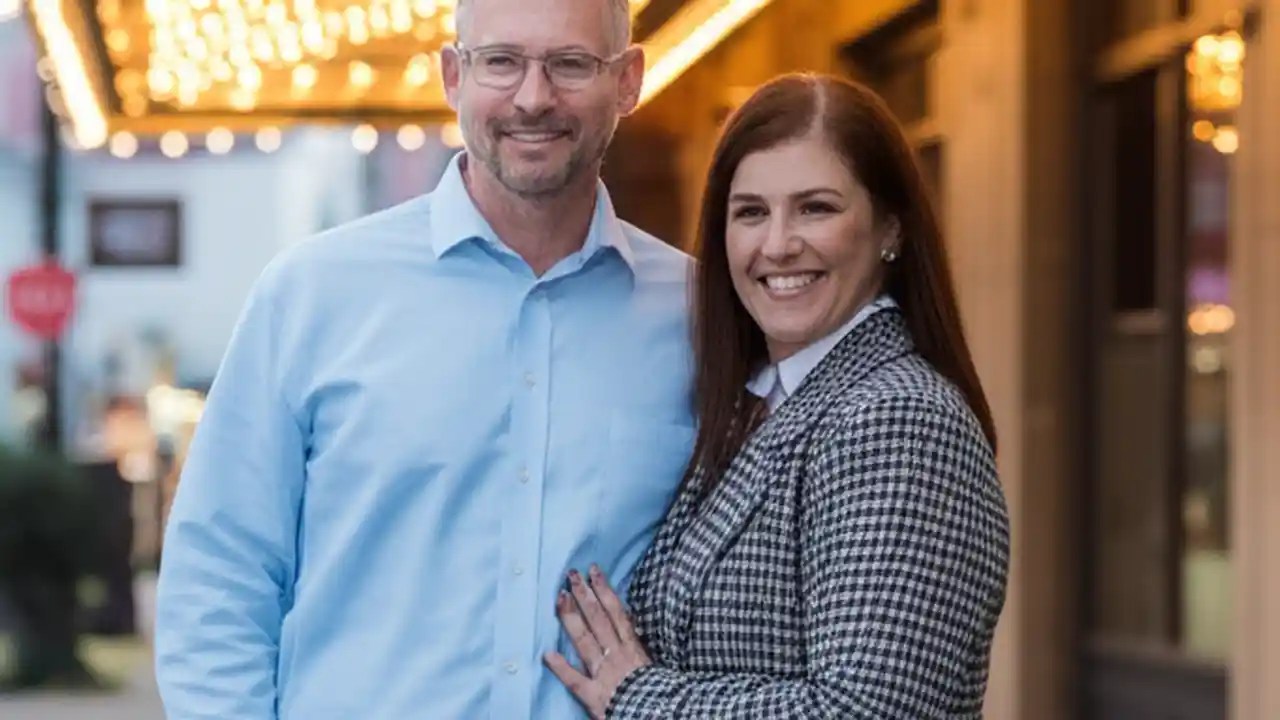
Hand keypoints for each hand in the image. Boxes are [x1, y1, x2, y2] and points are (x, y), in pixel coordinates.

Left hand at [544, 565, 649, 719]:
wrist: (657, 714)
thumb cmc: (658, 692)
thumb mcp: (654, 663)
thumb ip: (640, 645)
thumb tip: (631, 621)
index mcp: (633, 648)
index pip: (616, 612)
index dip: (604, 590)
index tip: (594, 571)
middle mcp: (617, 655)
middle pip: (598, 619)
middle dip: (584, 595)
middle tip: (571, 574)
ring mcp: (603, 673)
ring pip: (585, 640)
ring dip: (571, 617)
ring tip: (560, 597)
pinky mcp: (593, 695)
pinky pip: (574, 680)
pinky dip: (561, 667)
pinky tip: (547, 654)